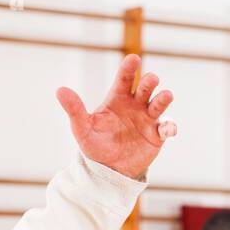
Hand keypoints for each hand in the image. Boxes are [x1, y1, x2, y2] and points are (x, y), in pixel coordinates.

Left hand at [56, 54, 176, 179]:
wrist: (108, 170)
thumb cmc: (95, 146)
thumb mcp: (82, 129)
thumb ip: (74, 109)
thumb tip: (59, 90)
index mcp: (118, 99)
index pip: (124, 79)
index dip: (129, 68)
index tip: (134, 59)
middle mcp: (135, 105)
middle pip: (145, 88)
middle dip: (149, 82)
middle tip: (152, 79)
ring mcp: (147, 119)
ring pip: (159, 104)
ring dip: (163, 99)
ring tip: (166, 96)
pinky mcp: (157, 135)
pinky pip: (166, 128)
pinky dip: (170, 127)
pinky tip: (168, 130)